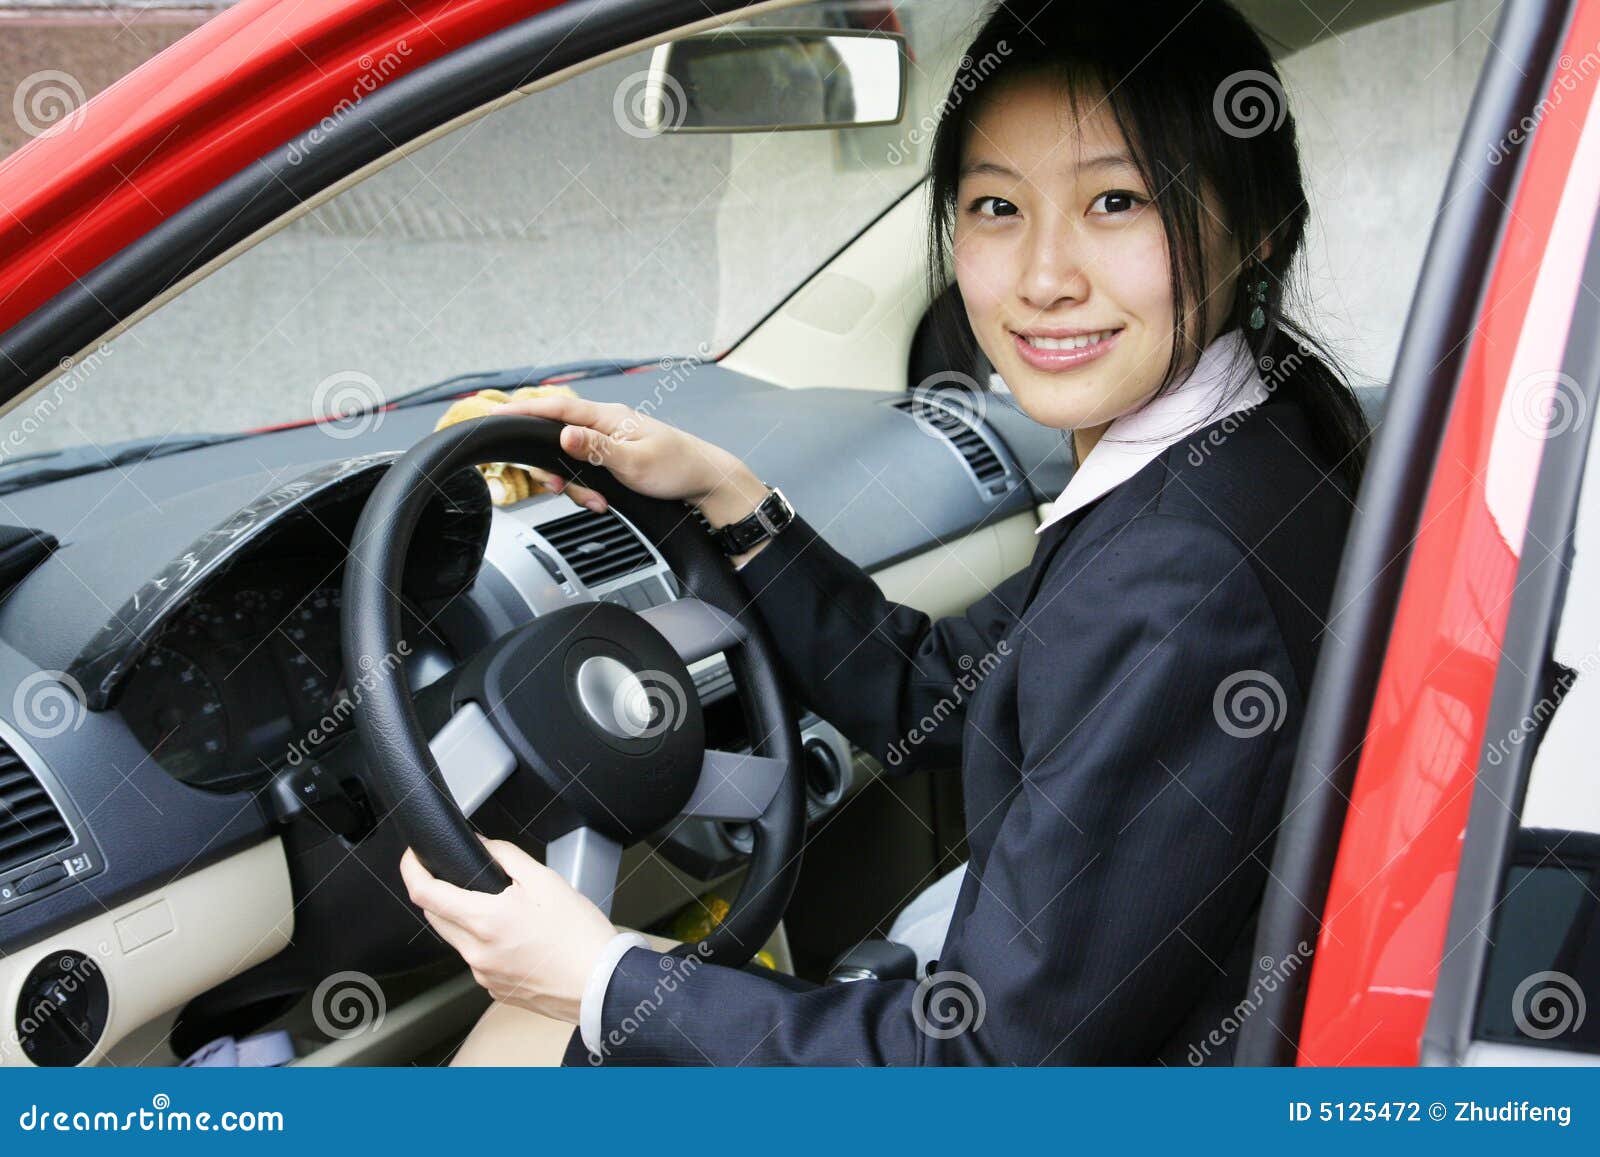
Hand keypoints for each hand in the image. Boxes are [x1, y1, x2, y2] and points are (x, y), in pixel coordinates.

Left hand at [399, 837, 616, 1023]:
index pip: (426, 894)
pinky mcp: (494, 989)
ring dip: (465, 919)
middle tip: (465, 879)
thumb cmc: (581, 936)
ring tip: (504, 911)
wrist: (602, 984)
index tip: (414, 858)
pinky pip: (476, 960)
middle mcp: (477, 952)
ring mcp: (483, 974)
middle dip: (439, 893)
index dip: (412, 869)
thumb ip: (506, 856)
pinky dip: (485, 944)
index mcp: (486, 920)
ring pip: (457, 939)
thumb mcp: (546, 880)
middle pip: (435, 917)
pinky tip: (515, 938)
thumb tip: (480, 845)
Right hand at [492, 394, 768, 529]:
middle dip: (553, 468)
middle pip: (556, 439)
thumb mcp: (634, 462)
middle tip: (561, 489)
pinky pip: (585, 470)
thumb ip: (596, 449)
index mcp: (607, 417)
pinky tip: (603, 501)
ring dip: (576, 485)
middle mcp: (604, 424)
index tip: (495, 416)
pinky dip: (588, 489)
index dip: (523, 411)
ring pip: (569, 459)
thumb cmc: (677, 467)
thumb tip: (563, 435)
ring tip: (597, 501)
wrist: (705, 481)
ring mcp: (607, 440)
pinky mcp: (611, 457)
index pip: (556, 408)